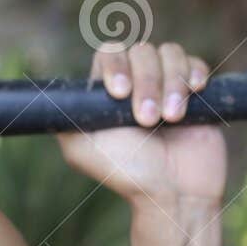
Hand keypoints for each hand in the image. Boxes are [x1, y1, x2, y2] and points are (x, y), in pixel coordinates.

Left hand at [56, 41, 227, 207]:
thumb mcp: (81, 149)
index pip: (110, 53)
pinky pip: (195, 62)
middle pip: (141, 52)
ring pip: (169, 53)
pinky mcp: (195, 90)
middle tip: (147, 120)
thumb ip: (64, 118)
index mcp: (108, 91)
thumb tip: (50, 95)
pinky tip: (195, 92)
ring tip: (171, 119)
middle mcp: (137, 81)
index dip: (116, 65)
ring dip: (171, 83)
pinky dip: (194, 73)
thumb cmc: (128, 173)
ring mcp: (167, 83)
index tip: (119, 92)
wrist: (174, 193)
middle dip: (146, 83)